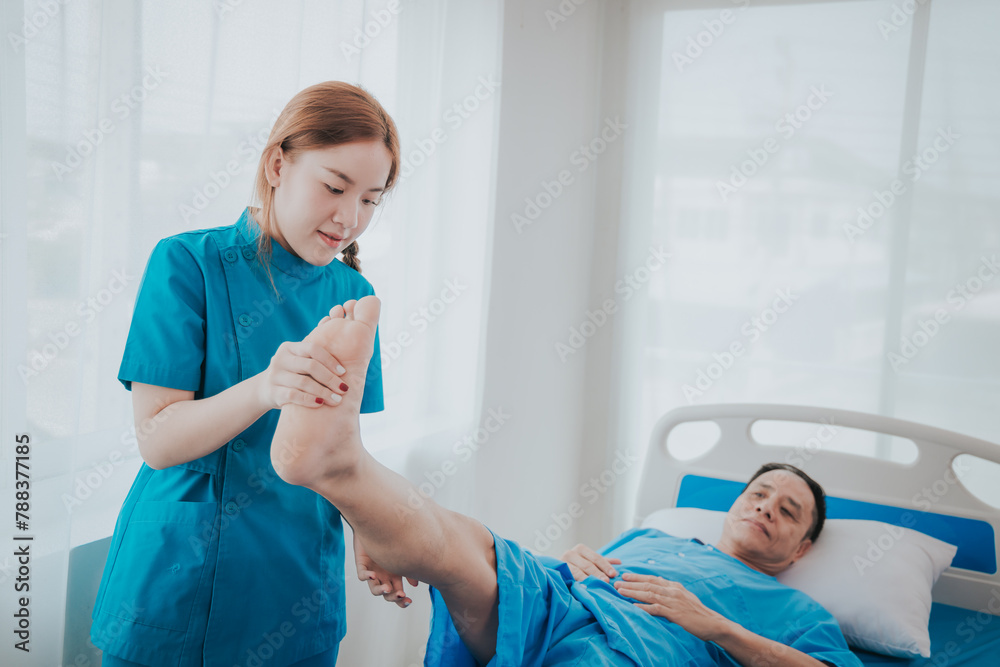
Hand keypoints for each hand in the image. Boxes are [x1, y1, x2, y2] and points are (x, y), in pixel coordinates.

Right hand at [256, 330, 348, 409]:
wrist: (264, 389)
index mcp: (289, 348)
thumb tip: (329, 318)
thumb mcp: (298, 357)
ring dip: (323, 392)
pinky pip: (293, 395)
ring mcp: (275, 376)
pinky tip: (320, 404)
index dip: (330, 360)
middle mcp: (280, 359)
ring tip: (337, 400)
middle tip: (344, 389)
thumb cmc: (291, 372)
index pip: (313, 349)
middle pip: (310, 366)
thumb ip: (313, 346)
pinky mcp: (273, 392)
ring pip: (303, 382)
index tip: (343, 372)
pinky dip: (309, 400)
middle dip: (330, 378)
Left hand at [354, 533, 418, 608]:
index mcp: (393, 577)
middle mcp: (383, 577)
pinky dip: (367, 576)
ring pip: (374, 589)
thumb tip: (415, 585)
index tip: (409, 601)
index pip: (397, 593)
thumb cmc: (390, 542)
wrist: (375, 526)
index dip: (402, 601)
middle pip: (386, 594)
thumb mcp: (402, 557)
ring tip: (387, 588)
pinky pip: (362, 575)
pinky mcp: (362, 564)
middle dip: (393, 597)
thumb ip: (409, 571)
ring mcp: (372, 572)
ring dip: (380, 590)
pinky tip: (373, 575)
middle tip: (401, 595)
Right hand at [561, 544, 621, 582]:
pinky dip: (577, 583)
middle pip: (588, 565)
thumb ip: (603, 561)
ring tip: (596, 586)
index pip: (596, 557)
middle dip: (598, 574)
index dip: (606, 566)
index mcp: (581, 549)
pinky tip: (584, 588)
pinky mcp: (558, 571)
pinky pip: (569, 577)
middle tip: (607, 582)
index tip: (614, 574)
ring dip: (588, 579)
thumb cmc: (577, 564)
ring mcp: (563, 562)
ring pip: (578, 571)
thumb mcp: (590, 561)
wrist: (557, 569)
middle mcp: (571, 553)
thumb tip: (619, 562)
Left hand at [614, 573, 729, 641]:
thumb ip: (671, 588)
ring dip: (633, 593)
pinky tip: (634, 606)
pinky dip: (644, 607)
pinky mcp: (675, 614)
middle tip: (616, 582)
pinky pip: (656, 609)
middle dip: (631, 583)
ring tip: (620, 591)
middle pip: (648, 584)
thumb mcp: (685, 595)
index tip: (625, 575)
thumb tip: (659, 579)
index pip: (653, 578)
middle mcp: (673, 591)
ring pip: (649, 594)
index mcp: (675, 586)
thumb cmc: (698, 612)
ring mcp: (674, 602)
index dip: (638, 576)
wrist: (713, 623)